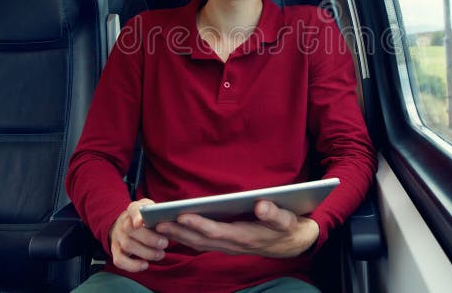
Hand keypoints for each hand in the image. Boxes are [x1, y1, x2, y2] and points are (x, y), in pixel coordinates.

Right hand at [109, 199, 169, 272]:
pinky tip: (145, 265)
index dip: (136, 216)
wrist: (130, 225)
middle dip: (149, 239)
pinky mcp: (115, 250)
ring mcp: (117, 236)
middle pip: (130, 229)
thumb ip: (161, 214)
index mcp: (134, 209)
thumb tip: (174, 221)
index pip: (133, 209)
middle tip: (165, 243)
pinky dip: (132, 265)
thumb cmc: (147, 218)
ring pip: (127, 245)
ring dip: (146, 252)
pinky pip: (119, 260)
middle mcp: (123, 222)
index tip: (140, 222)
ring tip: (160, 254)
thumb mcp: (154, 211)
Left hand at [155, 200, 319, 257]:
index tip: (182, 215)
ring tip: (158, 225)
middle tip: (158, 223)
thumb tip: (261, 204)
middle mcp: (234, 245)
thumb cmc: (288, 227)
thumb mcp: (287, 219)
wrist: (293, 244)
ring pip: (199, 243)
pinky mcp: (228, 245)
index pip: (217, 231)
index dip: (199, 224)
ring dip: (179, 236)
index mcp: (246, 237)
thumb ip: (274, 213)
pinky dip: (187, 237)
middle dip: (179, 231)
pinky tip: (174, 230)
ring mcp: (229, 247)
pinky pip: (203, 243)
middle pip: (202, 239)